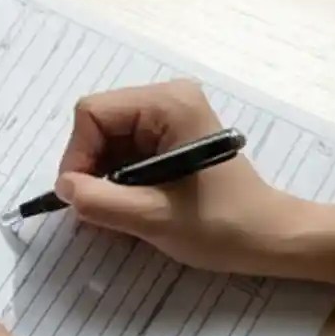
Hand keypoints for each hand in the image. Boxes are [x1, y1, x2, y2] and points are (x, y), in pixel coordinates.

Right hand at [55, 80, 302, 274]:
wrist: (271, 237)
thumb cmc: (222, 226)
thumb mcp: (154, 218)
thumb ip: (101, 202)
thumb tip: (63, 189)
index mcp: (168, 104)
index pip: (93, 113)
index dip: (77, 156)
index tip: (81, 199)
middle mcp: (168, 98)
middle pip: (99, 123)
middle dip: (91, 168)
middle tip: (99, 211)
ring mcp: (171, 116)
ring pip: (108, 139)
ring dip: (104, 177)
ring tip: (121, 212)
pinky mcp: (172, 136)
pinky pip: (126, 150)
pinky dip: (119, 179)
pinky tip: (133, 205)